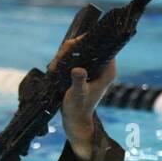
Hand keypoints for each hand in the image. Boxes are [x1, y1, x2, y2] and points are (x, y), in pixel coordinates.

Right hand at [53, 34, 117, 156]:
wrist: (75, 120)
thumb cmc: (78, 109)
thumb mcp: (77, 94)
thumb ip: (78, 81)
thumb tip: (78, 70)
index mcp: (108, 71)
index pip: (102, 45)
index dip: (86, 41)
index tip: (70, 47)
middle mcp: (103, 67)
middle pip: (88, 45)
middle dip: (70, 49)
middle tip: (56, 62)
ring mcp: (93, 68)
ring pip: (79, 50)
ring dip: (64, 55)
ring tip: (53, 67)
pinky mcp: (85, 70)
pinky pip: (74, 57)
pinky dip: (63, 60)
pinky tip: (54, 68)